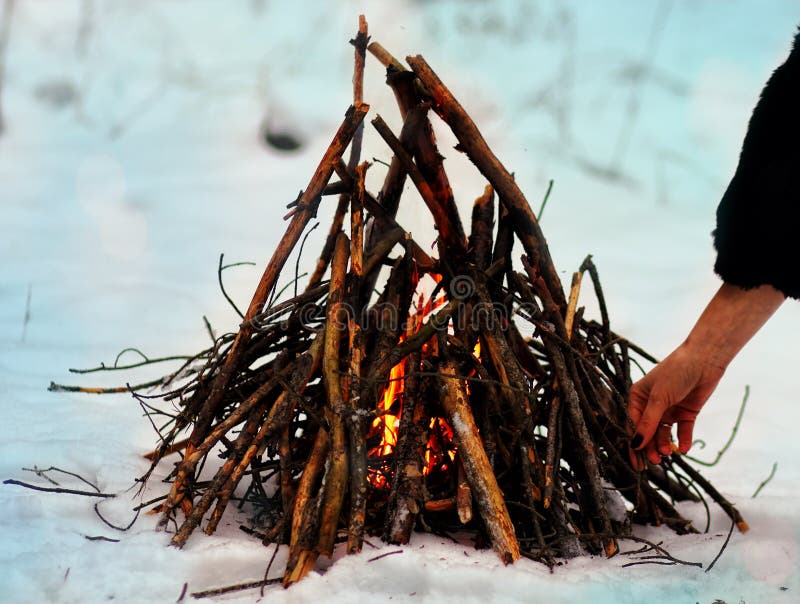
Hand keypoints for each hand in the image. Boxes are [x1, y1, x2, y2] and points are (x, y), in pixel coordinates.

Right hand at [628, 343, 724, 467]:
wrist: (705, 360)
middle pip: (648, 432)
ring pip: (663, 433)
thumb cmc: (675, 372)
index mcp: (638, 398)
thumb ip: (648, 423)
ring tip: (668, 454)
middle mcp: (652, 405)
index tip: (636, 462)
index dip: (634, 443)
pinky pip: (682, 431)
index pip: (633, 425)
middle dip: (650, 447)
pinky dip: (682, 440)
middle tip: (656, 462)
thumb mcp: (659, 398)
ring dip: (664, 444)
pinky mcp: (686, 412)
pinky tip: (683, 449)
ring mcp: (669, 409)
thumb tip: (635, 444)